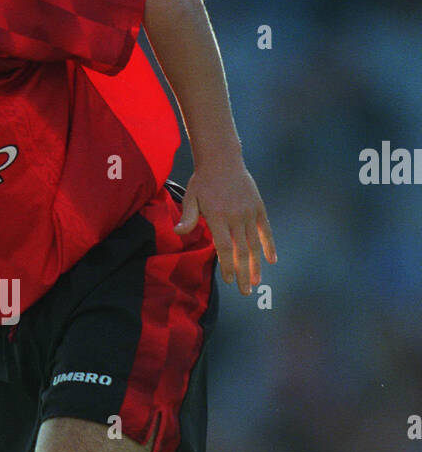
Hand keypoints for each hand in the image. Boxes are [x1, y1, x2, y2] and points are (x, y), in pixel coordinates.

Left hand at [175, 159, 275, 293]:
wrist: (223, 159)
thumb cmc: (203, 181)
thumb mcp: (190, 197)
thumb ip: (187, 217)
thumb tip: (178, 233)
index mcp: (217, 217)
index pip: (224, 247)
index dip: (228, 265)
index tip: (230, 281)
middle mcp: (235, 217)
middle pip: (241, 251)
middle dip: (244, 273)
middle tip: (245, 292)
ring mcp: (248, 212)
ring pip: (254, 244)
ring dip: (256, 265)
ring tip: (256, 282)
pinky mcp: (258, 207)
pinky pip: (265, 230)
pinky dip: (269, 245)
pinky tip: (271, 260)